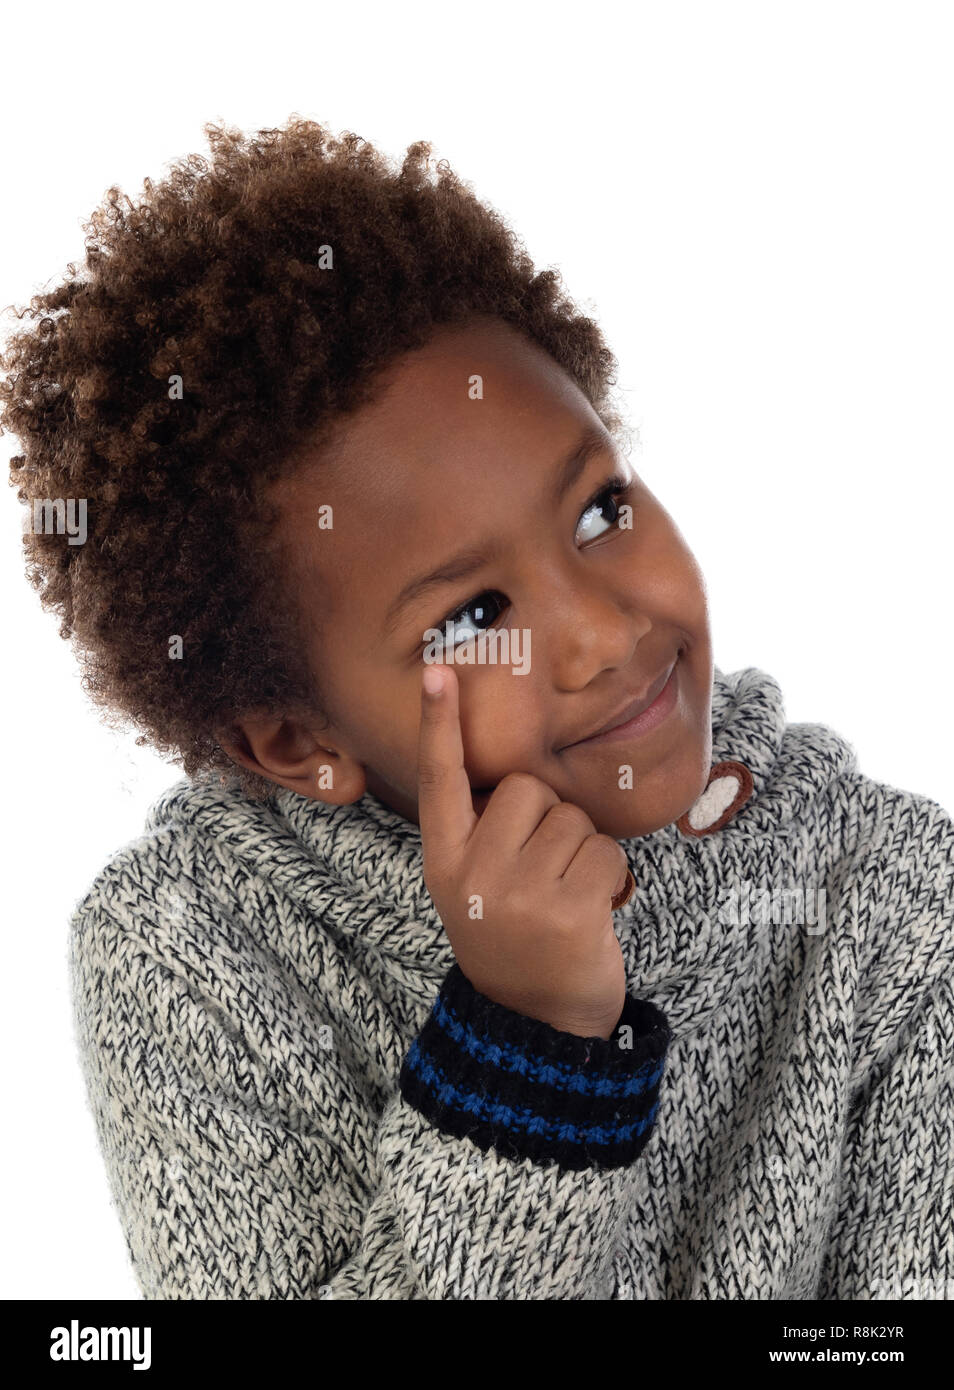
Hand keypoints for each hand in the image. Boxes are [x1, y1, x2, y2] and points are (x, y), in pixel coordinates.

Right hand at [416, 663, 629, 1038]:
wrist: (538, 1024)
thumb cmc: (514, 938)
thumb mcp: (473, 889)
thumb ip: (485, 835)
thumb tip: (523, 781)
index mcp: (444, 862)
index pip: (440, 781)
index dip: (439, 724)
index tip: (439, 670)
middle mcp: (472, 876)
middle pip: (529, 790)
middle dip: (550, 819)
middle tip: (544, 871)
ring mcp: (518, 896)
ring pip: (573, 820)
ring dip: (584, 851)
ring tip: (566, 895)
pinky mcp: (567, 913)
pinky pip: (605, 853)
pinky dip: (611, 876)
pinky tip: (592, 910)